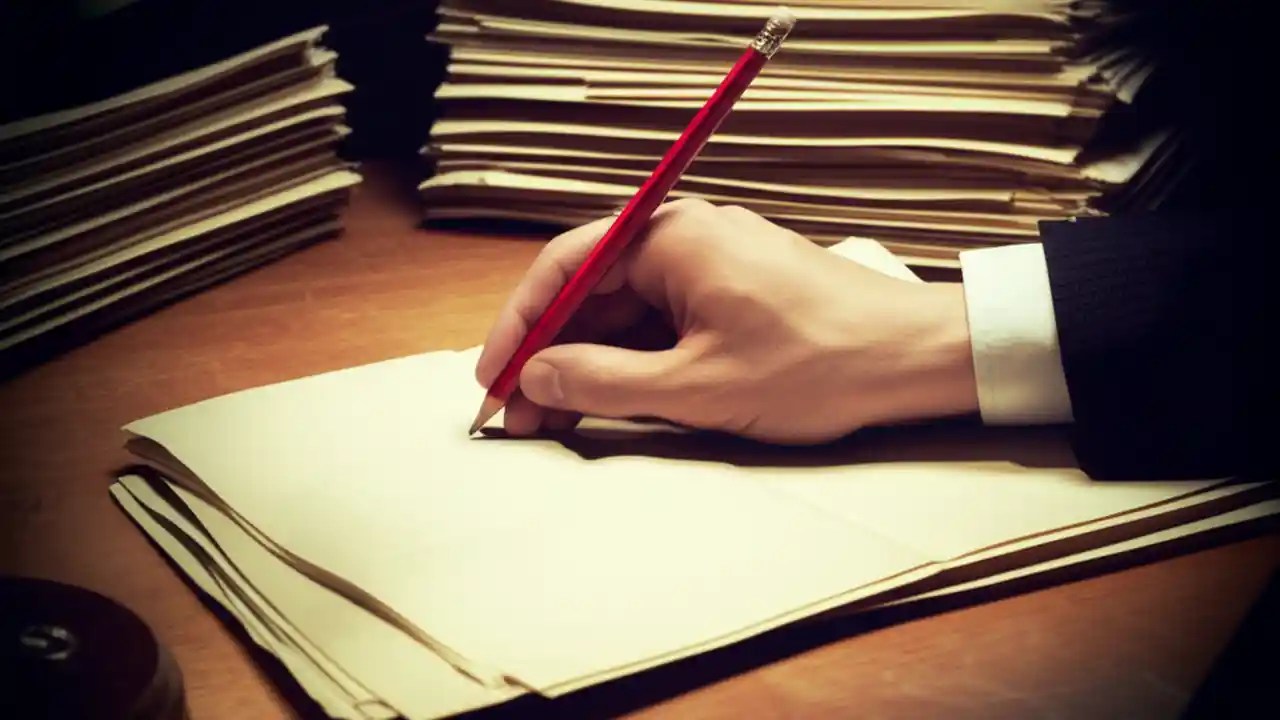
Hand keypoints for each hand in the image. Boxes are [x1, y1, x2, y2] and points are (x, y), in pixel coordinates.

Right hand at [475, 199, 978, 443]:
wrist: (916, 358)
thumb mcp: (698, 387)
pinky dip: (631, 360)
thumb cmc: (817, 363)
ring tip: (554, 421)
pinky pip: (661, 320)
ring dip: (587, 362)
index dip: (517, 327)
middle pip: (589, 290)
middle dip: (549, 353)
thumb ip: (605, 382)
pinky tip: (609, 401)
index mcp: (669, 236)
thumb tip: (535, 378)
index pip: (563, 267)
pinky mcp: (730, 290)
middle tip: (517, 417)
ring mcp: (709, 261)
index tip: (490, 381)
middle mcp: (683, 234)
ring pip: (624, 310)